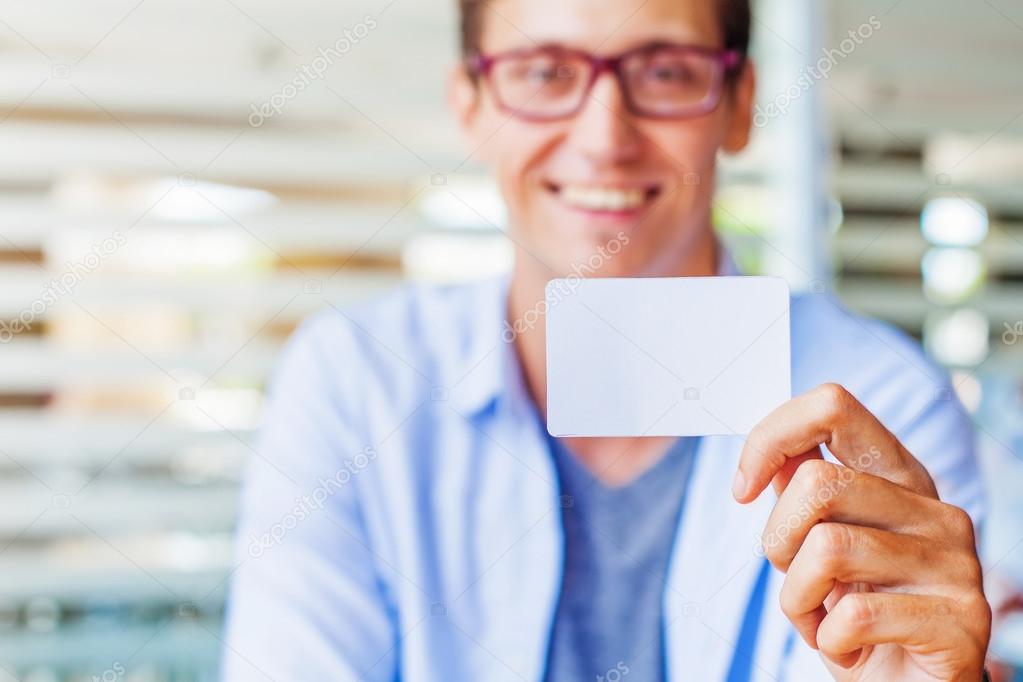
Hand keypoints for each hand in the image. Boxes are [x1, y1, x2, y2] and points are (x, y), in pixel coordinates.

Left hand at [733, 383, 990, 680]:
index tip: (741, 489)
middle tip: (793, 578)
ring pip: (827, 549)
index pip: (833, 406)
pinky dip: (827, 641)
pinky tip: (848, 649)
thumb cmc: (857, 614)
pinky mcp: (961, 620)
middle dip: (777, 540)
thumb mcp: (819, 546)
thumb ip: (802, 492)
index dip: (770, 438)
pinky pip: (854, 615)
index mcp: (899, 478)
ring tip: (820, 621)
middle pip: (816, 482)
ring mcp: (956, 563)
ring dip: (798, 600)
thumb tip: (771, 447)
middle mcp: (935, 510)